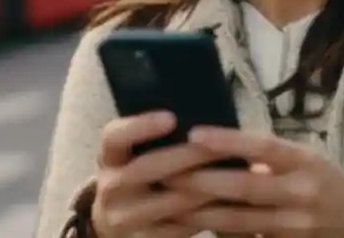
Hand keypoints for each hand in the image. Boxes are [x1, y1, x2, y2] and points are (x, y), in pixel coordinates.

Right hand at [90, 111, 224, 237]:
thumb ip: (157, 139)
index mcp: (109, 157)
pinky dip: (205, 215)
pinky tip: (227, 203)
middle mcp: (111, 187)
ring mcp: (124, 218)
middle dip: (187, 156)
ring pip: (169, 202)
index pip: (114, 137)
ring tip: (234, 173)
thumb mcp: (132, 155)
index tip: (171, 117)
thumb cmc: (138, 176)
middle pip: (146, 168)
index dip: (140, 126)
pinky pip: (179, 229)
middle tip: (220, 145)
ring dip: (204, 188)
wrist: (115, 222)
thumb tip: (201, 117)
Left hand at [163, 126, 343, 237]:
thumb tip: (216, 142)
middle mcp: (301, 193)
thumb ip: (267, 155)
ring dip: (201, 213)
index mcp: (304, 162)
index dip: (228, 141)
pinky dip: (221, 234)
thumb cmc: (321, 180)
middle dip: (202, 181)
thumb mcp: (303, 158)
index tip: (194, 134)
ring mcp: (295, 226)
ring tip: (170, 202)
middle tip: (167, 172)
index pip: (262, 147)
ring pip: (240, 221)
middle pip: (245, 188)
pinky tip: (195, 227)